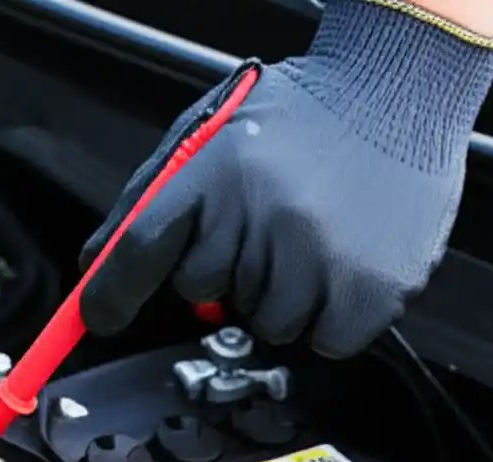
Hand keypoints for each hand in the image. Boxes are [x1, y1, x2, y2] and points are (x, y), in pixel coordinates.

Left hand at [79, 0, 492, 357]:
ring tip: (311, 236)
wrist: (397, 89)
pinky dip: (331, 318)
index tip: (100, 317)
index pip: (140, 251)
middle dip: (222, 267)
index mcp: (216, 174)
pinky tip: (343, 264)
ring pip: (266, 323)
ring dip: (280, 294)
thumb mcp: (209, 135)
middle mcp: (264, 215)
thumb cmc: (299, 115)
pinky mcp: (372, 288)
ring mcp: (319, 255)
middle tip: (263, 223)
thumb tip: (95, 267)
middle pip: (201, 291)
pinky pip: (325, 342)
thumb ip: (147, 201)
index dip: (111, 294)